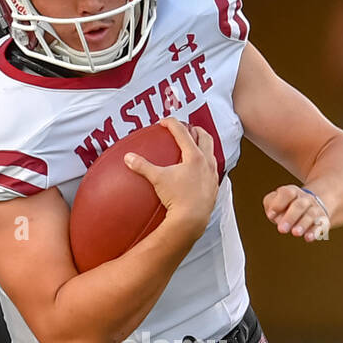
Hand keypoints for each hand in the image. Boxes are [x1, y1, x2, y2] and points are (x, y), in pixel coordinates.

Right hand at [123, 117, 218, 237]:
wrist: (191, 220)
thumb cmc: (176, 199)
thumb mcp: (157, 179)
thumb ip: (142, 166)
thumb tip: (128, 158)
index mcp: (194, 156)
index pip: (183, 132)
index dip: (172, 124)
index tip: (164, 122)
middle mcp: (207, 163)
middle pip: (205, 137)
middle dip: (195, 130)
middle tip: (187, 128)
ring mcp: (212, 176)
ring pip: (212, 153)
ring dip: (204, 147)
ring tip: (195, 147)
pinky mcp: (214, 188)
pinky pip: (212, 171)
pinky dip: (205, 166)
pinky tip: (197, 172)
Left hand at [264, 184, 329, 241]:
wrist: (310, 206)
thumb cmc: (287, 205)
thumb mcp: (276, 200)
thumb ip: (270, 204)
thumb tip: (273, 214)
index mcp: (293, 192)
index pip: (287, 193)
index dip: (278, 204)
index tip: (270, 215)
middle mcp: (305, 199)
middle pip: (299, 205)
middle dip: (290, 217)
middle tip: (281, 229)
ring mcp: (315, 209)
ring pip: (311, 215)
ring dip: (303, 224)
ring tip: (295, 233)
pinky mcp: (322, 221)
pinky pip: (321, 225)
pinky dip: (315, 232)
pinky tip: (308, 238)